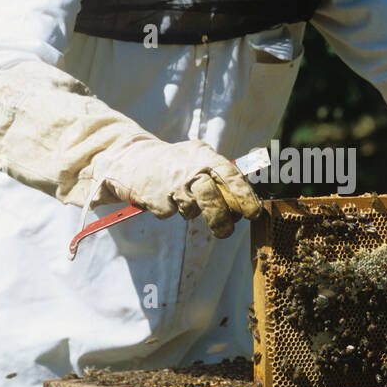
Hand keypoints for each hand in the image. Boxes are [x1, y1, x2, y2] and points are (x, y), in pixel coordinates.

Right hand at [110, 138, 262, 237]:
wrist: (133, 159)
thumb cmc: (175, 161)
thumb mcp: (199, 155)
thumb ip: (221, 173)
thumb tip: (247, 196)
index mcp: (204, 157)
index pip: (230, 176)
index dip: (244, 196)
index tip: (254, 213)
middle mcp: (189, 169)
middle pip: (211, 198)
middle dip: (222, 218)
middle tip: (227, 231)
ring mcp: (171, 185)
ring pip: (191, 209)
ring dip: (191, 211)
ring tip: (185, 200)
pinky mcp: (155, 199)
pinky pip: (171, 212)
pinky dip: (170, 209)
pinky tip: (165, 197)